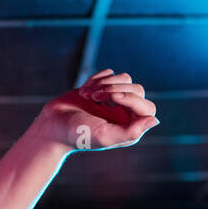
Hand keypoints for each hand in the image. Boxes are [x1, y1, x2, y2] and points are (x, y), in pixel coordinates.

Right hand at [30, 69, 159, 153]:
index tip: (112, 98)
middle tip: (95, 98)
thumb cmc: (78, 134)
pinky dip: (96, 79)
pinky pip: (109, 73)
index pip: (147, 107)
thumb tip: (155, 119)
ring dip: (104, 83)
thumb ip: (131, 132)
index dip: (131, 98)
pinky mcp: (102, 87)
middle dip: (115, 89)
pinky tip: (84, 92)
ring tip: (88, 95)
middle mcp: (125, 114)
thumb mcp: (105, 135)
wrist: (53, 125)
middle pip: (137, 89)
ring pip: (125, 78)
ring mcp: (114, 99)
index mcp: (130, 128)